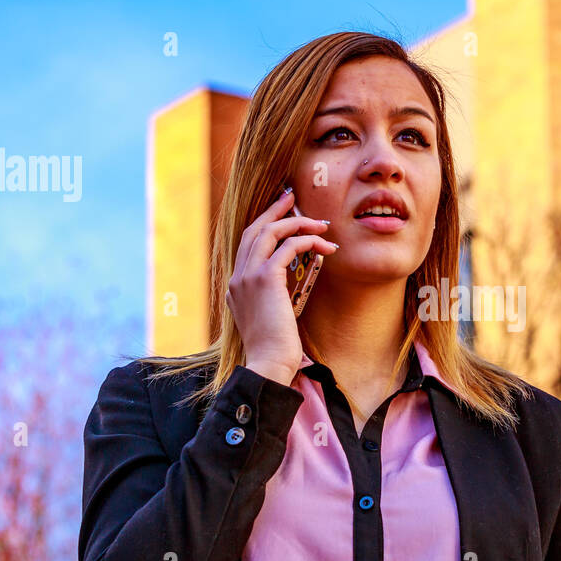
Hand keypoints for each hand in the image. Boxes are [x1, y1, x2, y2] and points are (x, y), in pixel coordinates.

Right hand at [225, 187, 337, 385]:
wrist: (268, 363)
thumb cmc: (274, 348)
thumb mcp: (269, 318)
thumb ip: (271, 298)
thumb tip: (288, 286)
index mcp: (235, 285)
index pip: (248, 243)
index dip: (264, 224)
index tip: (281, 212)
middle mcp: (237, 276)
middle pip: (254, 229)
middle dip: (275, 210)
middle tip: (292, 197)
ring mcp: (247, 276)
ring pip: (270, 232)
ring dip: (297, 223)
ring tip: (321, 223)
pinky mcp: (265, 279)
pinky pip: (288, 247)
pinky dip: (307, 241)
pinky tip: (325, 245)